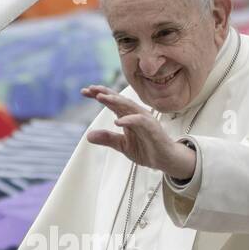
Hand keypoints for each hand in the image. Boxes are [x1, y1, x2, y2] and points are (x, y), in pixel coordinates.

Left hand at [81, 85, 195, 177]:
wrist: (164, 160)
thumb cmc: (146, 148)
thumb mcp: (122, 145)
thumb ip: (107, 138)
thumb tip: (88, 135)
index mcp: (127, 116)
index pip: (112, 102)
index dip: (98, 95)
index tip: (84, 91)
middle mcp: (136, 114)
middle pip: (119, 100)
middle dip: (105, 93)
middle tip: (90, 89)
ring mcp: (145, 120)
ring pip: (129, 106)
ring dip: (115, 101)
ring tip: (101, 98)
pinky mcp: (153, 128)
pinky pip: (140, 121)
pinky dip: (129, 120)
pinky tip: (118, 121)